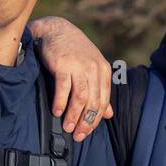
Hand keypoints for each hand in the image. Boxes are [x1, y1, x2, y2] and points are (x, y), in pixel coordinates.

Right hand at [28, 16, 112, 141]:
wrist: (56, 29)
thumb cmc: (74, 50)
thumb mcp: (91, 68)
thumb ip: (100, 90)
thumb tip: (109, 114)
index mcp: (103, 70)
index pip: (103, 101)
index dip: (96, 120)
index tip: (87, 132)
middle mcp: (93, 68)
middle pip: (92, 102)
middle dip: (85, 122)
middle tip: (78, 136)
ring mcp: (79, 66)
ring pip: (80, 98)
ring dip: (73, 116)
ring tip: (67, 128)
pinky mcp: (63, 65)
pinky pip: (64, 89)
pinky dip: (60, 102)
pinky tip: (57, 112)